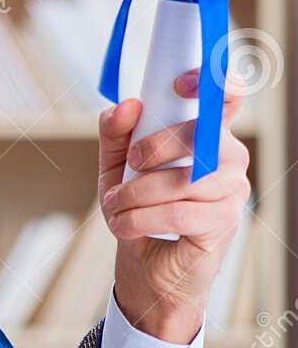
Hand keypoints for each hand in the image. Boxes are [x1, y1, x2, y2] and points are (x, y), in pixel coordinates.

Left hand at [99, 68, 249, 342]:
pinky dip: (142, 218)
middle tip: (128, 164)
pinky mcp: (223, 224)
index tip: (181, 84)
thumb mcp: (115, 165)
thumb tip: (126, 105)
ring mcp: (232, 191)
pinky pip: (182, 214)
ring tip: (115, 205)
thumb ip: (115, 132)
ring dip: (140, 192)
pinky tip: (124, 226)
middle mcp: (227, 158)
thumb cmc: (137, 207)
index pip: (228, 97)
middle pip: (204, 135)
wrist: (143, 265)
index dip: (214, 82)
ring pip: (189, 179)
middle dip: (156, 146)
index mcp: (205, 134)